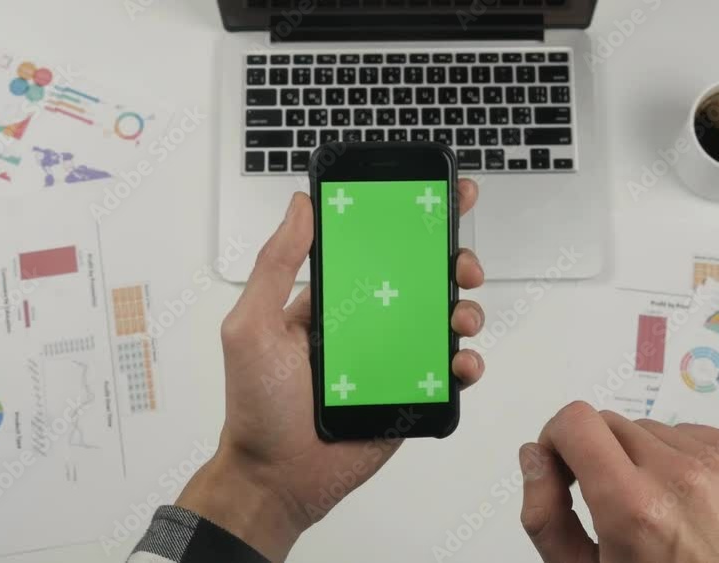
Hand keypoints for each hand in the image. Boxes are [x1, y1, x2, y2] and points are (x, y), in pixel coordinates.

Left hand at [177, 180, 485, 561]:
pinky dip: (466, 363)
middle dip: (451, 262)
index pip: (374, 249)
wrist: (276, 478)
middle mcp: (367, 324)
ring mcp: (392, 359)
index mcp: (333, 301)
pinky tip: (461, 362)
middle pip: (422, 280)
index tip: (436, 198)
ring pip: (444, 322)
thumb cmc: (257, 406)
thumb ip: (275, 266)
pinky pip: (449, 372)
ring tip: (461, 317)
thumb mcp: (252, 326)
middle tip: (461, 263)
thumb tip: (300, 208)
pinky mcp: (411, 394)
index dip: (406, 221)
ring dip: (465, 309)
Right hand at [519, 402, 718, 562]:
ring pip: (652, 429)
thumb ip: (546, 516)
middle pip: (610, 424)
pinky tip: (695, 504)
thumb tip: (534, 456)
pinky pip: (694, 433)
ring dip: (646, 459)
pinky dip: (685, 460)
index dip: (558, 440)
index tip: (564, 467)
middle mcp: (680, 477)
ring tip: (664, 511)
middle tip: (617, 506)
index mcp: (633, 508)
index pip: (574, 422)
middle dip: (601, 457)